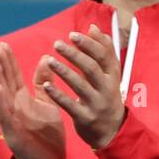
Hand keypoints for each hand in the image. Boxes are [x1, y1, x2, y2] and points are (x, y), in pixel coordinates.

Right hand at [0, 42, 65, 158]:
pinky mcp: (13, 135)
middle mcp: (14, 108)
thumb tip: (45, 58)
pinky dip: (2, 103)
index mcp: (22, 101)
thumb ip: (44, 84)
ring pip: (2, 98)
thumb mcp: (47, 105)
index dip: (8, 61)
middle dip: (0, 65)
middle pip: (5, 83)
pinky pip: (6, 117)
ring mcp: (12, 122)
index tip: (3, 44)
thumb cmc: (46, 135)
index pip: (13, 77)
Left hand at [41, 24, 127, 149]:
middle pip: (92, 68)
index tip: (73, 34)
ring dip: (65, 72)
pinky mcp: (86, 118)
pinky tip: (45, 85)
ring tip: (49, 60)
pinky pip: (70, 105)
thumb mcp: (110, 74)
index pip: (104, 56)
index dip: (89, 44)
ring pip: (81, 85)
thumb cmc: (107, 96)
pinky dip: (58, 95)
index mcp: (112, 76)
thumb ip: (104, 51)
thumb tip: (93, 27)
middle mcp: (107, 89)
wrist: (112, 131)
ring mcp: (97, 104)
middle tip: (57, 44)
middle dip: (75, 55)